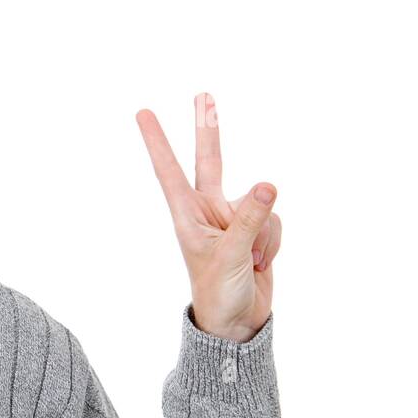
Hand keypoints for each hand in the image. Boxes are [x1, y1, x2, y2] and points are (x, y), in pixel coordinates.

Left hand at [136, 93, 281, 342]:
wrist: (239, 322)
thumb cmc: (220, 293)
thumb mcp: (231, 257)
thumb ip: (250, 220)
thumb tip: (268, 184)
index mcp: (186, 215)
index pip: (169, 170)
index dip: (157, 141)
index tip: (142, 113)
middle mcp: (207, 210)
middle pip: (210, 161)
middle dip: (208, 129)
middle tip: (202, 94)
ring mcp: (232, 218)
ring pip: (260, 204)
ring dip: (263, 233)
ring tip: (250, 260)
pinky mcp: (256, 227)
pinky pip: (275, 221)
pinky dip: (273, 242)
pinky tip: (261, 261)